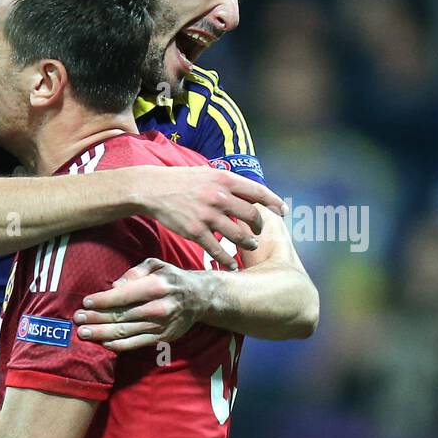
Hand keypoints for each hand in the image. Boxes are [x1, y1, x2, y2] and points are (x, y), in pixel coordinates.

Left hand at [73, 258, 213, 351]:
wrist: (199, 298)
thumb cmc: (171, 279)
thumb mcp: (156, 265)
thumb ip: (134, 272)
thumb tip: (114, 286)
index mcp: (157, 286)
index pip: (124, 295)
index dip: (103, 300)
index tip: (86, 302)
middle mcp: (159, 307)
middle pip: (121, 315)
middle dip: (96, 318)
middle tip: (78, 318)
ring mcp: (160, 325)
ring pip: (125, 332)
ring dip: (102, 333)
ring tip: (83, 332)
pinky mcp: (162, 338)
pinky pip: (136, 344)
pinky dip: (118, 345)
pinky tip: (103, 343)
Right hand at [137, 166, 283, 270]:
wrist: (153, 189)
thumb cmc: (181, 181)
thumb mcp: (208, 173)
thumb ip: (228, 183)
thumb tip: (248, 191)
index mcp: (225, 180)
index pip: (258, 192)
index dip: (274, 202)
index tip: (283, 211)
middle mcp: (220, 197)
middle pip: (252, 216)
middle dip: (260, 227)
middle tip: (259, 231)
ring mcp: (208, 215)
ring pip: (238, 235)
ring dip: (248, 243)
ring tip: (251, 246)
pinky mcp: (196, 231)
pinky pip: (217, 250)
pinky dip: (227, 260)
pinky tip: (232, 264)